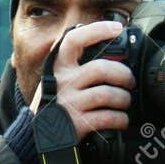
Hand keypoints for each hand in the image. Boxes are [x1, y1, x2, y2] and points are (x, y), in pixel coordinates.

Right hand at [28, 20, 135, 139]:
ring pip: (107, 94)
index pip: (74, 40)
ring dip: (123, 99)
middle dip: (123, 74)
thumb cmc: (54, 104)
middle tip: (129, 82)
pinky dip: (120, 119)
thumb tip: (109, 56)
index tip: (116, 28)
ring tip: (125, 102)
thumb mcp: (57, 79)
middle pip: (100, 69)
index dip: (97, 31)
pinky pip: (107, 117)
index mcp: (58, 67)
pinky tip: (121, 120)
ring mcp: (69, 102)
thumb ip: (76, 67)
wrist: (36, 135)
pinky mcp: (76, 123)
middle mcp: (62, 82)